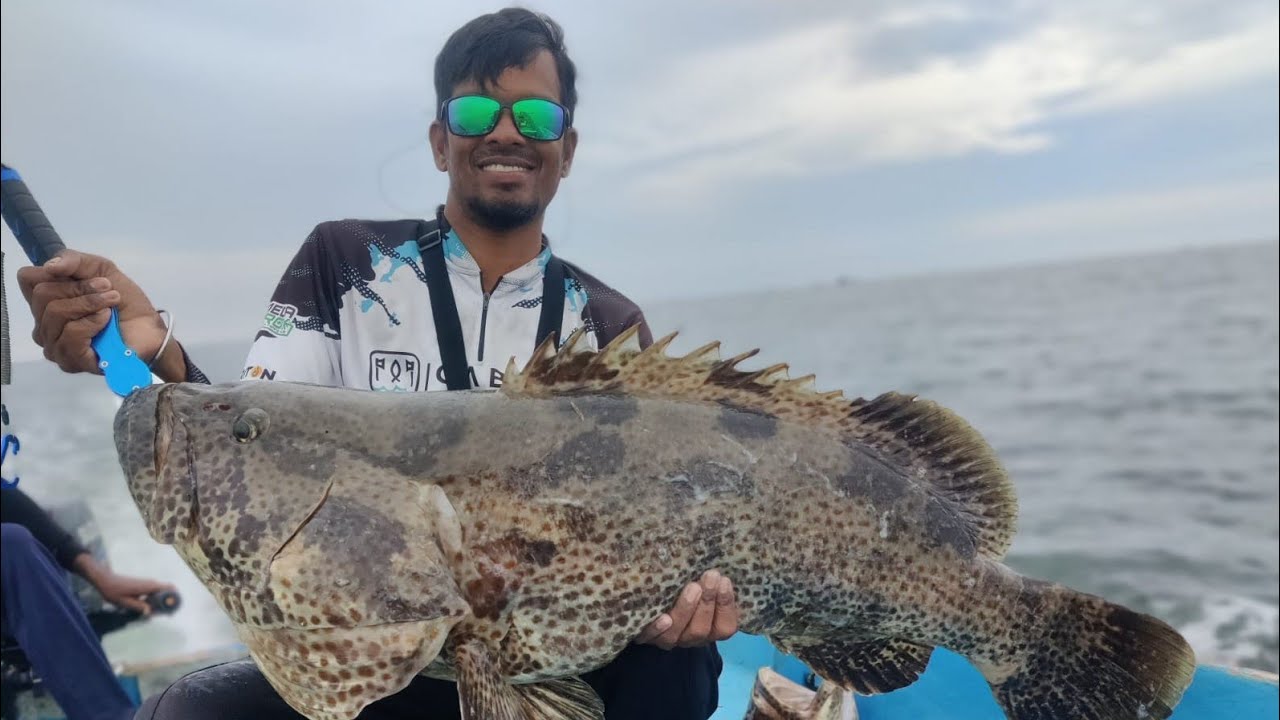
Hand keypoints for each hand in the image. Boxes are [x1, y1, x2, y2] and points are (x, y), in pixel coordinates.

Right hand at [15, 249, 183, 379]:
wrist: (150, 329)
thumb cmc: (125, 303)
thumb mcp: (102, 270)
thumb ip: (75, 261)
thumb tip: (49, 267)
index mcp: (47, 301)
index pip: (27, 279)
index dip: (54, 272)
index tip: (81, 274)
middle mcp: (44, 324)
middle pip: (42, 294)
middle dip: (80, 287)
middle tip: (108, 289)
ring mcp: (54, 345)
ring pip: (55, 313)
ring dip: (90, 303)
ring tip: (111, 304)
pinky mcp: (71, 360)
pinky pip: (70, 335)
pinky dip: (92, 322)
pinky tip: (106, 321)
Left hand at [75, 553, 176, 615]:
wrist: (105, 580)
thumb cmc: (113, 590)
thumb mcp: (124, 602)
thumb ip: (138, 607)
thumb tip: (150, 613)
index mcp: (148, 586)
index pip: (169, 588)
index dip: (175, 598)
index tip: (173, 610)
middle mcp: (150, 583)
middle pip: (168, 591)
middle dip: (169, 603)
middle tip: (165, 615)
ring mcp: (147, 584)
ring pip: (161, 592)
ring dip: (162, 602)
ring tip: (157, 614)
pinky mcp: (143, 586)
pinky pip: (155, 592)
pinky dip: (156, 600)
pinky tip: (149, 608)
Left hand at [636, 570, 738, 649]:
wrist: (653, 602)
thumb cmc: (684, 589)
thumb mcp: (702, 587)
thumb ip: (712, 583)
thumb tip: (721, 567)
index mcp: (710, 629)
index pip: (725, 627)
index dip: (726, 606)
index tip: (724, 580)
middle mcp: (691, 638)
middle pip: (701, 630)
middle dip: (707, 602)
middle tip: (710, 577)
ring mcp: (669, 639)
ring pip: (678, 633)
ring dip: (686, 610)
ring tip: (692, 587)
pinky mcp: (648, 637)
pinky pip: (652, 637)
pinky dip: (658, 629)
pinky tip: (663, 618)